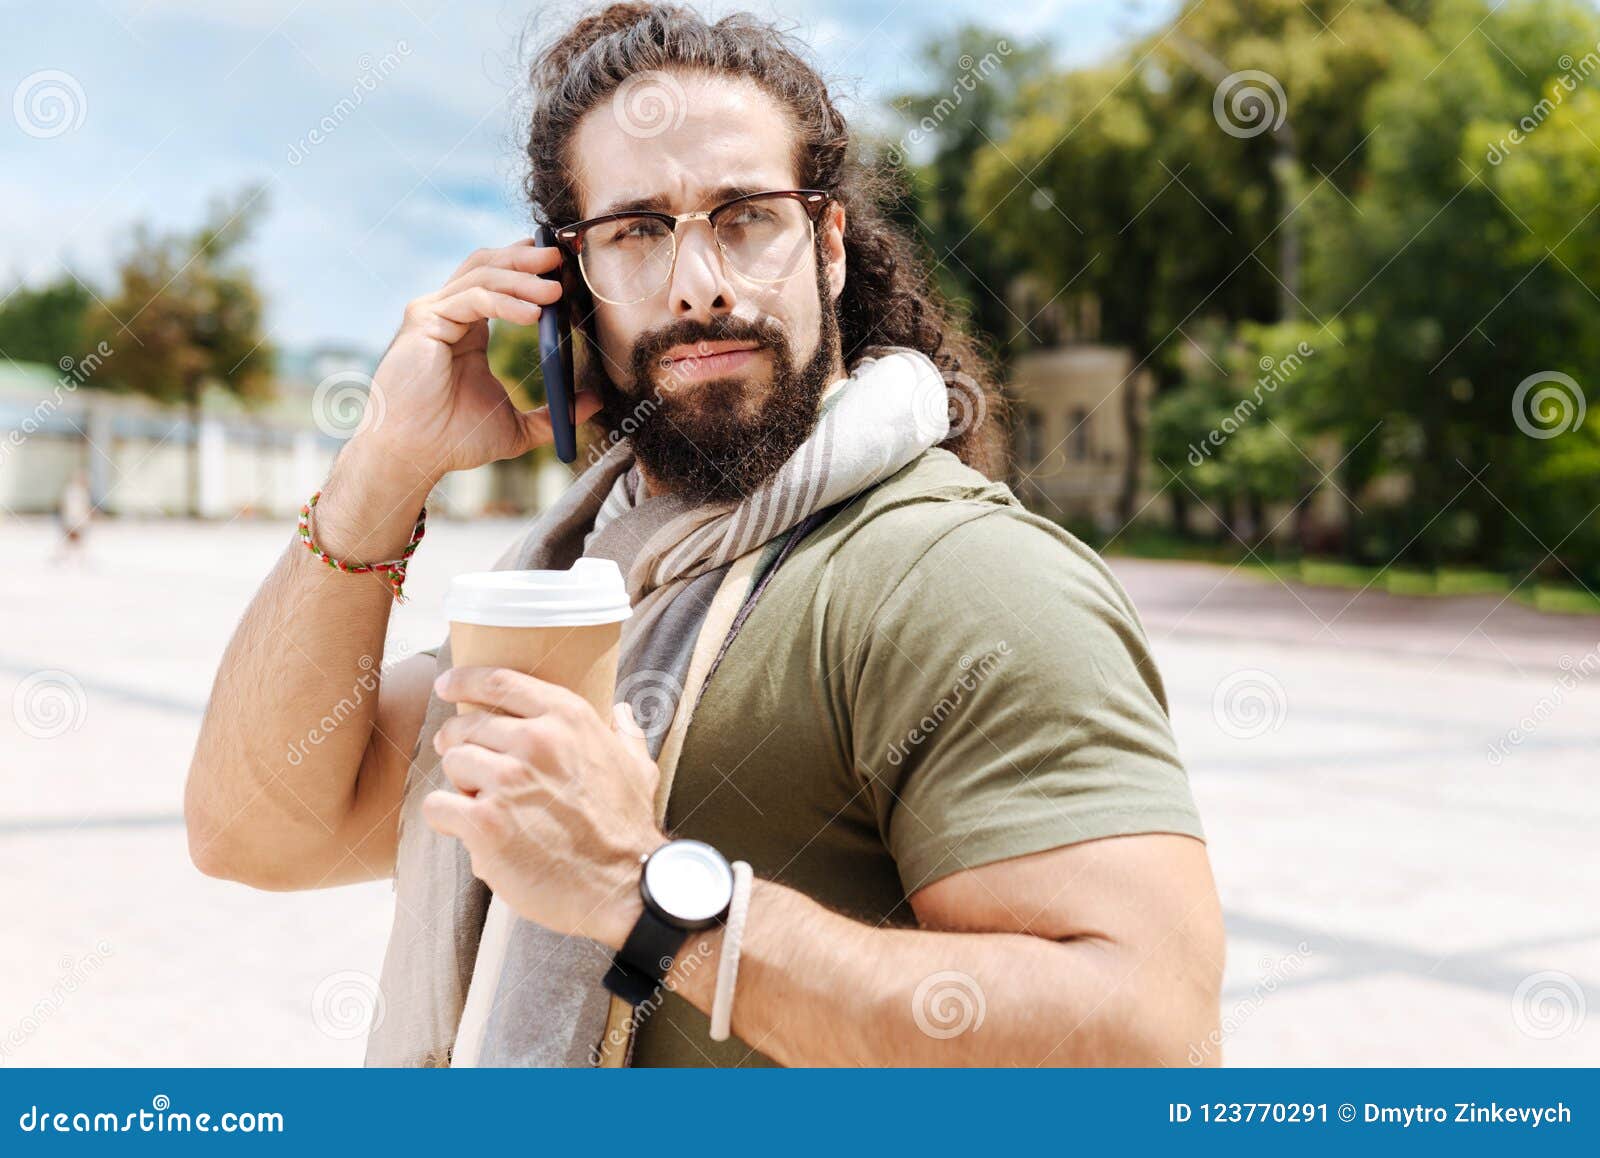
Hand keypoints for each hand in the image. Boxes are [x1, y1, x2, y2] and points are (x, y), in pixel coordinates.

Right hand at [353, 240, 602, 482]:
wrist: (416, 456)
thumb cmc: (454, 440)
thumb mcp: (518, 426)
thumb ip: (554, 412)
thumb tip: (595, 402)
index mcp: (469, 329)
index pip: (500, 281)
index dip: (533, 271)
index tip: (568, 274)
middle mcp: (449, 312)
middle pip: (490, 264)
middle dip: (528, 259)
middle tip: (563, 259)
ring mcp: (434, 312)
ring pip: (483, 274)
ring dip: (523, 277)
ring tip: (557, 288)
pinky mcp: (425, 321)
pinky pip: (473, 298)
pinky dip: (506, 301)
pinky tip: (534, 314)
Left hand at [420, 666, 663, 947]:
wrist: (623, 885)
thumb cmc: (629, 828)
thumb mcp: (637, 767)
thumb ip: (625, 734)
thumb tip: (622, 711)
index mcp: (568, 719)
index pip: (500, 682)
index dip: (465, 680)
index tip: (447, 685)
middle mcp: (536, 741)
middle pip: (468, 725)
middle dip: (458, 742)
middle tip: (462, 760)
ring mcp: (508, 781)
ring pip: (453, 763)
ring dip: (461, 785)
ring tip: (481, 804)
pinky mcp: (485, 823)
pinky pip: (438, 806)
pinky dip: (446, 818)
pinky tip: (464, 829)